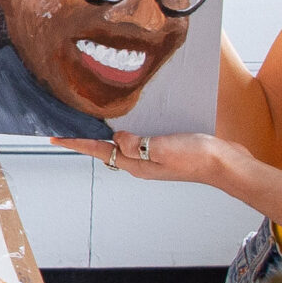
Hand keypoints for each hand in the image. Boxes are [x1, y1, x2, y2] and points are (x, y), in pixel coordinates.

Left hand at [53, 130, 245, 187]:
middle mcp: (141, 162)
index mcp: (137, 164)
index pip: (99, 151)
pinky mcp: (166, 149)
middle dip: (85, 138)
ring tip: (90, 120)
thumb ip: (137, 143)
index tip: (54, 137)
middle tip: (67, 126)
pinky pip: (140, 138)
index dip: (76, 143)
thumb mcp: (163, 148)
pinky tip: (130, 118)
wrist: (227, 164)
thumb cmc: (198, 157)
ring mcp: (153, 157)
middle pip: (105, 149)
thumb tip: (116, 137)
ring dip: (106, 133)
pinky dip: (129, 128)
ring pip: (122, 143)